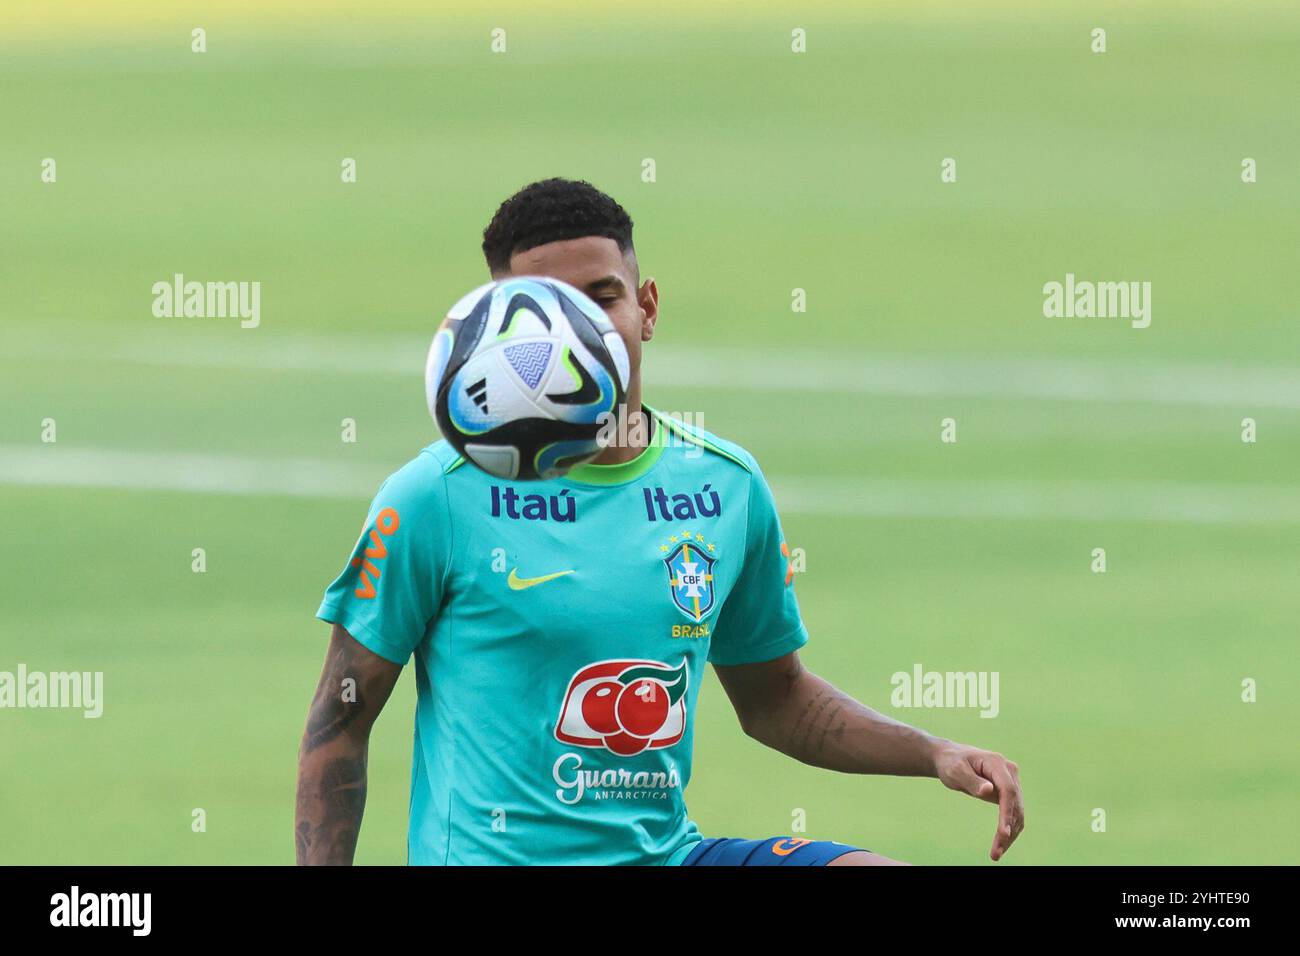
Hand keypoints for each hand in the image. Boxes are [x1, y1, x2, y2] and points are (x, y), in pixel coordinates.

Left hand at [933, 742, 1023, 861]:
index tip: (1003, 833)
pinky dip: (1009, 829)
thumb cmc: (951, 763)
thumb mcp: (955, 771)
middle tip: (995, 853)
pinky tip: (1001, 844)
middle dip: (1007, 830)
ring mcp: (1012, 781)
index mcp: (996, 763)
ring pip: (1017, 812)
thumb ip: (971, 780)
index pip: (1008, 790)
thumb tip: (988, 790)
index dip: (1007, 813)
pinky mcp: (1009, 792)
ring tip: (996, 853)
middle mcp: (1009, 771)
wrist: (951, 758)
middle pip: (1015, 804)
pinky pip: (1013, 813)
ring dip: (1010, 834)